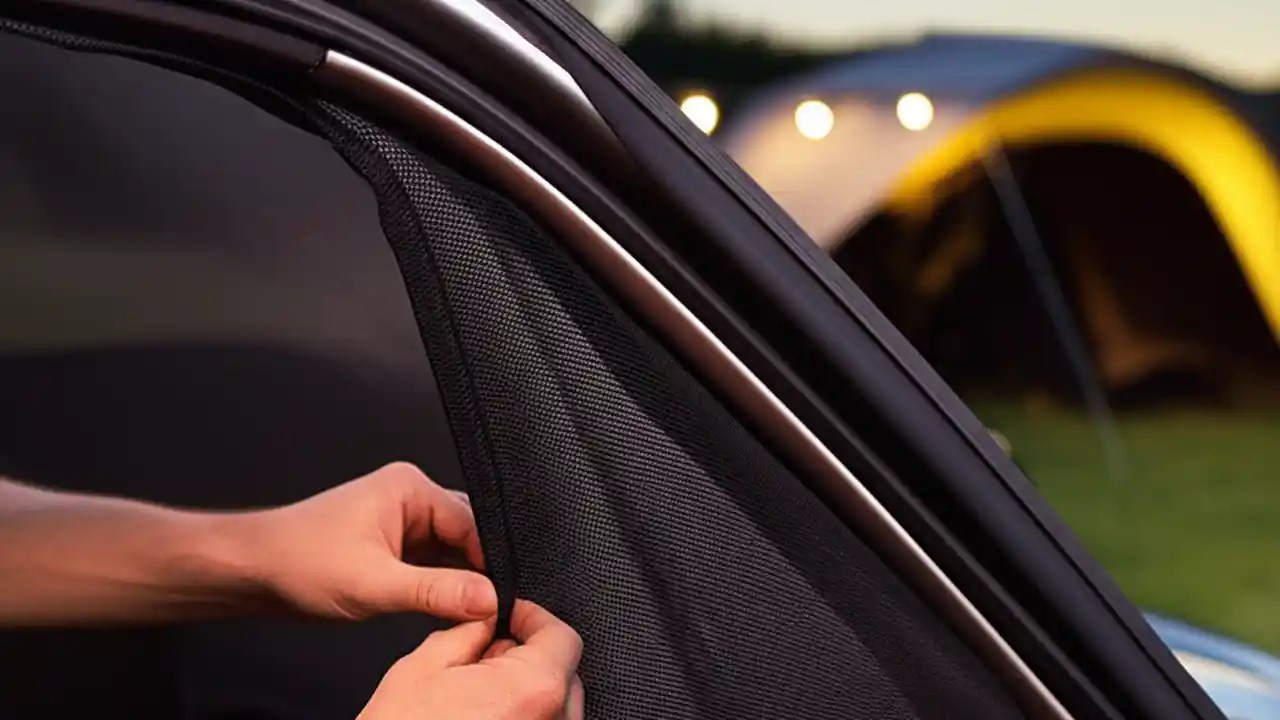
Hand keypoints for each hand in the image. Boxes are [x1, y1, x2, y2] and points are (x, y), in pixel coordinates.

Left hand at [237, 462, 496, 621]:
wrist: (252, 571)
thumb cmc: (299, 562)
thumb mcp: (375, 584)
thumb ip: (437, 592)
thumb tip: (488, 598)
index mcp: (410, 488)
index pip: (473, 523)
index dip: (488, 563)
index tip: (499, 599)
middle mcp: (410, 497)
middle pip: (466, 536)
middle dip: (473, 572)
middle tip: (478, 607)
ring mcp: (402, 521)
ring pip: (451, 554)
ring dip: (453, 582)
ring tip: (452, 607)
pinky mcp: (394, 545)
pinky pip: (432, 565)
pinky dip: (437, 587)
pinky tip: (436, 607)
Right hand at [359, 601, 583, 719]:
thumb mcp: (426, 665)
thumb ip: (470, 630)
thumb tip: (487, 618)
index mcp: (534, 690)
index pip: (563, 636)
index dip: (532, 618)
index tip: (510, 616)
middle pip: (562, 672)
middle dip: (528, 656)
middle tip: (485, 656)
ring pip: (555, 706)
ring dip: (527, 692)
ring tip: (479, 697)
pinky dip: (525, 718)